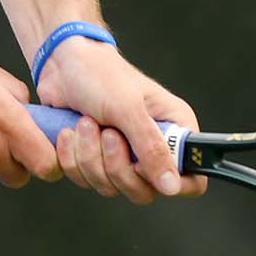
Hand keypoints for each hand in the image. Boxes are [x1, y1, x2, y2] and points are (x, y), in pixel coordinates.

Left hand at [38, 37, 206, 203]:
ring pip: (111, 187)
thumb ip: (152, 148)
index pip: (192, 179)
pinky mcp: (96, 160)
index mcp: (175, 130)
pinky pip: (85, 180)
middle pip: (144, 191)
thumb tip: (171, 186)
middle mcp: (154, 148)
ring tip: (86, 122)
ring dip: (89, 156)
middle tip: (107, 133)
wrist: (63, 64)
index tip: (140, 164)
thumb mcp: (128, 108)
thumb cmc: (101, 74)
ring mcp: (124, 157)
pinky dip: (72, 157)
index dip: (168, 182)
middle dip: (116, 165)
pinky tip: (70, 131)